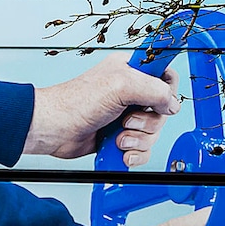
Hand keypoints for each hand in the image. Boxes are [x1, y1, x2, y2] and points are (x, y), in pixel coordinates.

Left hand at [24, 53, 179, 163]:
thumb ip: (154, 89)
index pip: (166, 77)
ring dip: (138, 139)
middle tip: (126, 120)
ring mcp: (125, 117)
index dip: (167, 91)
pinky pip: (141, 149)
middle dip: (147, 122)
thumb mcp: (120, 85)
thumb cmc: (74, 103)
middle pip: (163, 111)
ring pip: (153, 133)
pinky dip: (134, 153)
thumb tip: (172, 104)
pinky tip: (120, 151)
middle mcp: (131, 94)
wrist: (52, 130)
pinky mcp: (119, 137)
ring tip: (117, 137)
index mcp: (131, 72)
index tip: (157, 101)